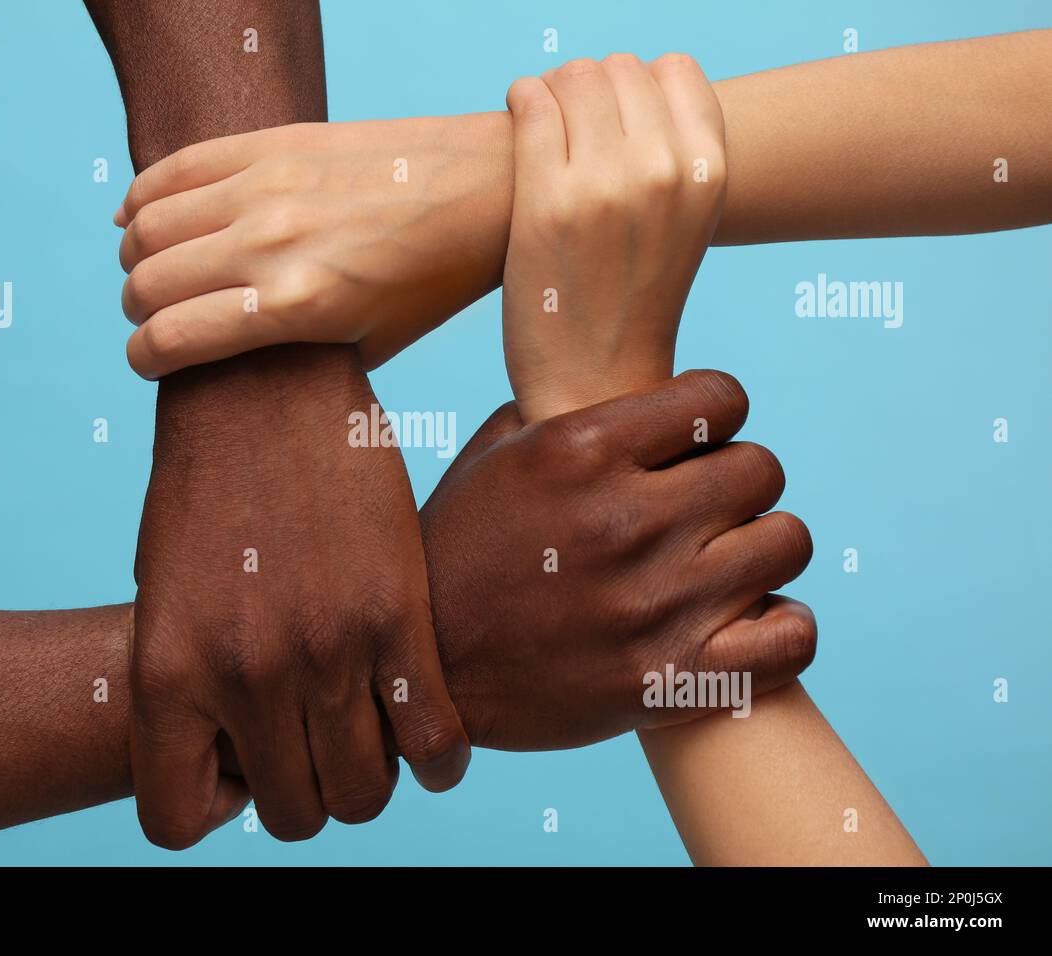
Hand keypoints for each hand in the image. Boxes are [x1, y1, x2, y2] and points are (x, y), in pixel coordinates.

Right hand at [112, 113, 512, 378]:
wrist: (484, 190)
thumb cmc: (433, 281)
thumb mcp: (369, 345)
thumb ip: (294, 356)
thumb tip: (227, 362)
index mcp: (295, 307)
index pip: (170, 337)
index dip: (143, 359)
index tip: (149, 363)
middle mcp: (269, 245)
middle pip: (148, 281)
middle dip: (139, 311)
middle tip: (155, 318)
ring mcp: (266, 187)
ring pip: (149, 224)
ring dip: (137, 256)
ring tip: (154, 270)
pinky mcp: (272, 144)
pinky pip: (174, 167)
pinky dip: (143, 197)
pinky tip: (139, 217)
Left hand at [130, 345, 468, 847]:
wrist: (259, 378)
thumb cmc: (203, 483)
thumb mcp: (167, 591)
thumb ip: (196, 684)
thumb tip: (241, 759)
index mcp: (165, 672)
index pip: (176, 823)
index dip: (211, 807)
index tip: (236, 768)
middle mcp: (242, 674)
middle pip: (291, 816)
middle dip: (305, 792)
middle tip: (317, 744)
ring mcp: (324, 648)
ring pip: (364, 794)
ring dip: (368, 776)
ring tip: (370, 732)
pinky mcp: (397, 615)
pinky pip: (433, 742)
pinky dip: (436, 756)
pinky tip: (428, 726)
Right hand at [421, 370, 816, 749]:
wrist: (428, 675)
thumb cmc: (455, 554)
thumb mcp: (491, 458)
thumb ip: (567, 409)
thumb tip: (637, 381)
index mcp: (577, 451)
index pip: (722, 396)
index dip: (715, 413)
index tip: (694, 439)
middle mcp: (623, 521)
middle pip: (763, 468)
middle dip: (737, 480)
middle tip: (703, 506)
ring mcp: (652, 605)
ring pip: (788, 542)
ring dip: (761, 548)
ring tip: (723, 561)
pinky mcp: (669, 681)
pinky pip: (792, 641)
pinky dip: (785, 628)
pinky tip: (748, 620)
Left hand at [503, 54, 726, 419]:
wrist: (597, 384)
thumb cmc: (635, 301)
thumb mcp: (684, 223)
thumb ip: (675, 155)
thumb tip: (632, 79)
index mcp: (709, 174)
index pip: (675, 69)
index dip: (638, 88)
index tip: (615, 122)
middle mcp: (664, 171)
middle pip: (619, 67)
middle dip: (591, 91)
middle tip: (571, 134)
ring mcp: (605, 185)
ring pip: (575, 76)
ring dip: (553, 93)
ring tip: (544, 132)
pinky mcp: (546, 202)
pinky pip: (530, 102)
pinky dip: (521, 102)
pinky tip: (519, 127)